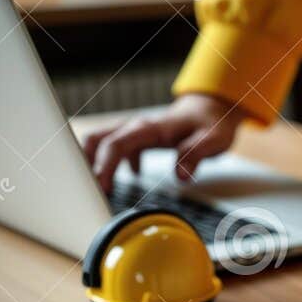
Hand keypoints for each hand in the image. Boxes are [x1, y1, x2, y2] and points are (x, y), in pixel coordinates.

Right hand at [82, 93, 247, 193]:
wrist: (211, 109)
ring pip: (102, 142)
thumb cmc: (211, 123)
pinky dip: (109, 164)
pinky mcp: (138, 139)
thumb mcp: (213, 140)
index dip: (105, 165)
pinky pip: (115, 149)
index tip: (100, 186)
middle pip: (99, 140)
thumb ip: (195, 155)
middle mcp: (137, 127)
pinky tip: (117, 182)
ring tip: (94, 188)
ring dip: (93, 162)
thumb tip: (180, 175)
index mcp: (150, 128)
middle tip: (88, 192)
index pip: (118, 144)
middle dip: (88, 163)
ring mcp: (135, 132)